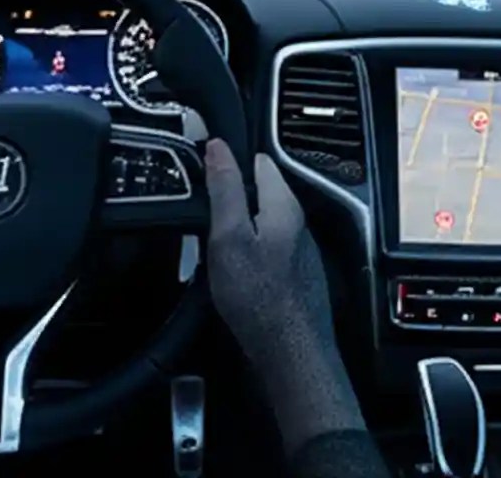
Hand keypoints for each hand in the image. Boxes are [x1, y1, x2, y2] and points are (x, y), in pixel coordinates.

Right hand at [205, 139, 327, 355]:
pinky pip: (267, 251)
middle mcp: (298, 224)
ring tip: (211, 242)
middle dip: (232, 197)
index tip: (202, 170)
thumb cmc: (259, 298)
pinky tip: (231, 271)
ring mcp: (299, 251)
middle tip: (201, 212)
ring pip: (263, 223)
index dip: (228, 160)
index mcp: (284, 205)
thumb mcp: (230, 236)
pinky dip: (247, 253)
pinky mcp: (294, 276)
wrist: (290, 354)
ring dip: (239, 227)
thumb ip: (225, 189)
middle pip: (261, 193)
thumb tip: (218, 147)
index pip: (258, 161)